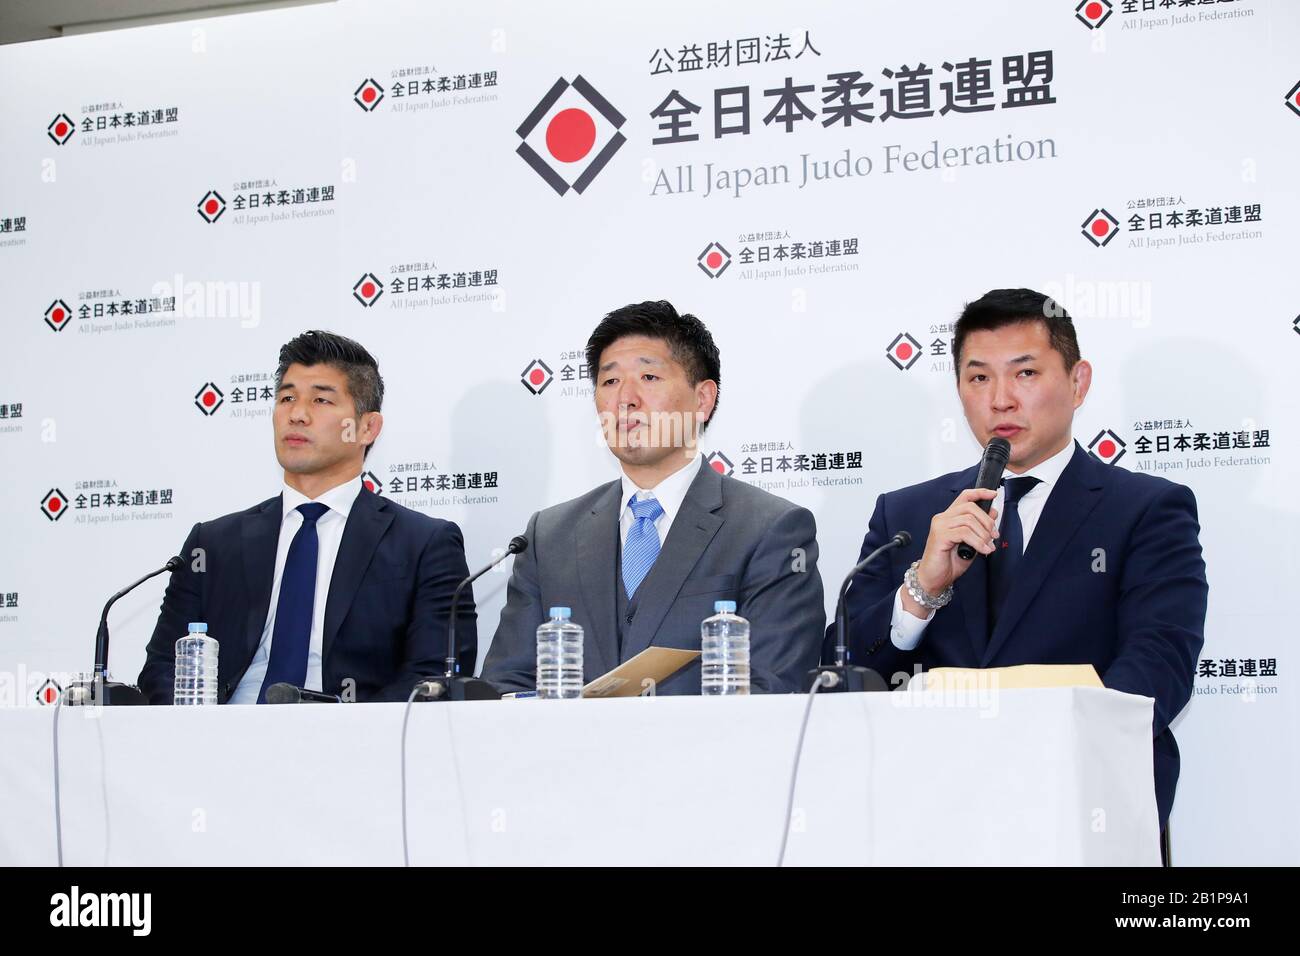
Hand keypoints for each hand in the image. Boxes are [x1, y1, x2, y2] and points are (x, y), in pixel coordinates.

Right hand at [900, 489, 998, 617]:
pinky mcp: (939, 536)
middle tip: (994, 536)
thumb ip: (980, 528)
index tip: (994, 494)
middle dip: (987, 521)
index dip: (980, 493)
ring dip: (983, 534)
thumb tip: (993, 513)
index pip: (964, 497)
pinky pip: (964, 533)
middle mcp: (942, 518)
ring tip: (988, 547)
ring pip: (968, 520)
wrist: (934, 580)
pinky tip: (983, 550)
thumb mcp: (971, 543)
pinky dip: (978, 542)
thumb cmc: (949, 563)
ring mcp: (940, 526)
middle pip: (969, 507)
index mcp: (949, 518)